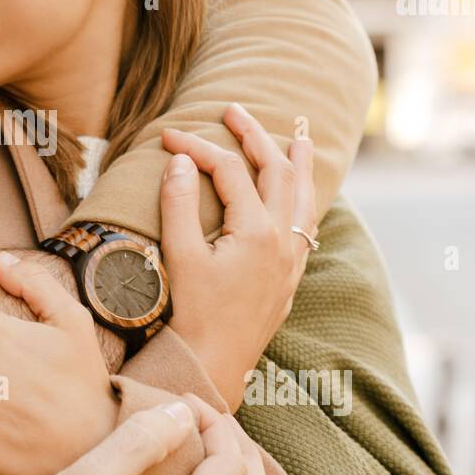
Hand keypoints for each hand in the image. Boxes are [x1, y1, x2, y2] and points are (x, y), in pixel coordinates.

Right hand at [158, 103, 316, 410]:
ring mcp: (291, 259)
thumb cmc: (193, 313)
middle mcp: (282, 240)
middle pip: (276, 171)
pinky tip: (300, 198)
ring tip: (298, 137)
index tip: (167, 136)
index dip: (197, 148)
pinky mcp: (289, 277)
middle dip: (255, 136)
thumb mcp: (180, 255)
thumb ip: (178, 204)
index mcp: (255, 230)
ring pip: (302, 197)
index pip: (228, 171)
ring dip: (298, 163)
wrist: (215, 362)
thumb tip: (177, 161)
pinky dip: (303, 201)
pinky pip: (306, 225)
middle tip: (234, 111)